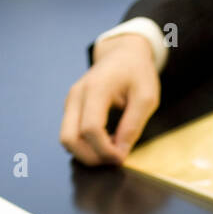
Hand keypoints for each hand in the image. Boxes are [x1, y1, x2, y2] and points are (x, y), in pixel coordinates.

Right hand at [60, 33, 159, 165]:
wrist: (123, 54)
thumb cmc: (137, 73)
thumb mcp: (146, 97)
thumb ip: (133, 125)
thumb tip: (120, 152)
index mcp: (95, 88)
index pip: (90, 129)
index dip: (105, 150)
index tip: (122, 157)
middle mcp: (76, 95)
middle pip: (69, 139)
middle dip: (91, 157)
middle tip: (114, 159)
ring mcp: (70, 101)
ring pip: (66, 140)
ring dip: (86, 154)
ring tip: (110, 151)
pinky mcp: (70, 108)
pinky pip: (70, 134)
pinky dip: (85, 146)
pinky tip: (105, 142)